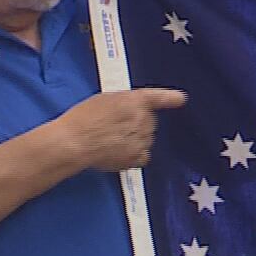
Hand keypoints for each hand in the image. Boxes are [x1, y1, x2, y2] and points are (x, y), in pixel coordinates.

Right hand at [55, 87, 187, 170]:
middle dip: (137, 124)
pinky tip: (118, 154)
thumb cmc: (83, 119)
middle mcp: (143, 119)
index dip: (171, 99)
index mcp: (135, 101)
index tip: (180, 100)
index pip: (159, 98)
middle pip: (150, 122)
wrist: (75, 142)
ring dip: (135, 140)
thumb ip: (123, 103)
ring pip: (146, 139)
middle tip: (116, 128)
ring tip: (112, 142)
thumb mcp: (104, 100)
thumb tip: (129, 110)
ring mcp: (142, 139)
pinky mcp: (137, 157)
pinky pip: (143, 156)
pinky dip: (135, 156)